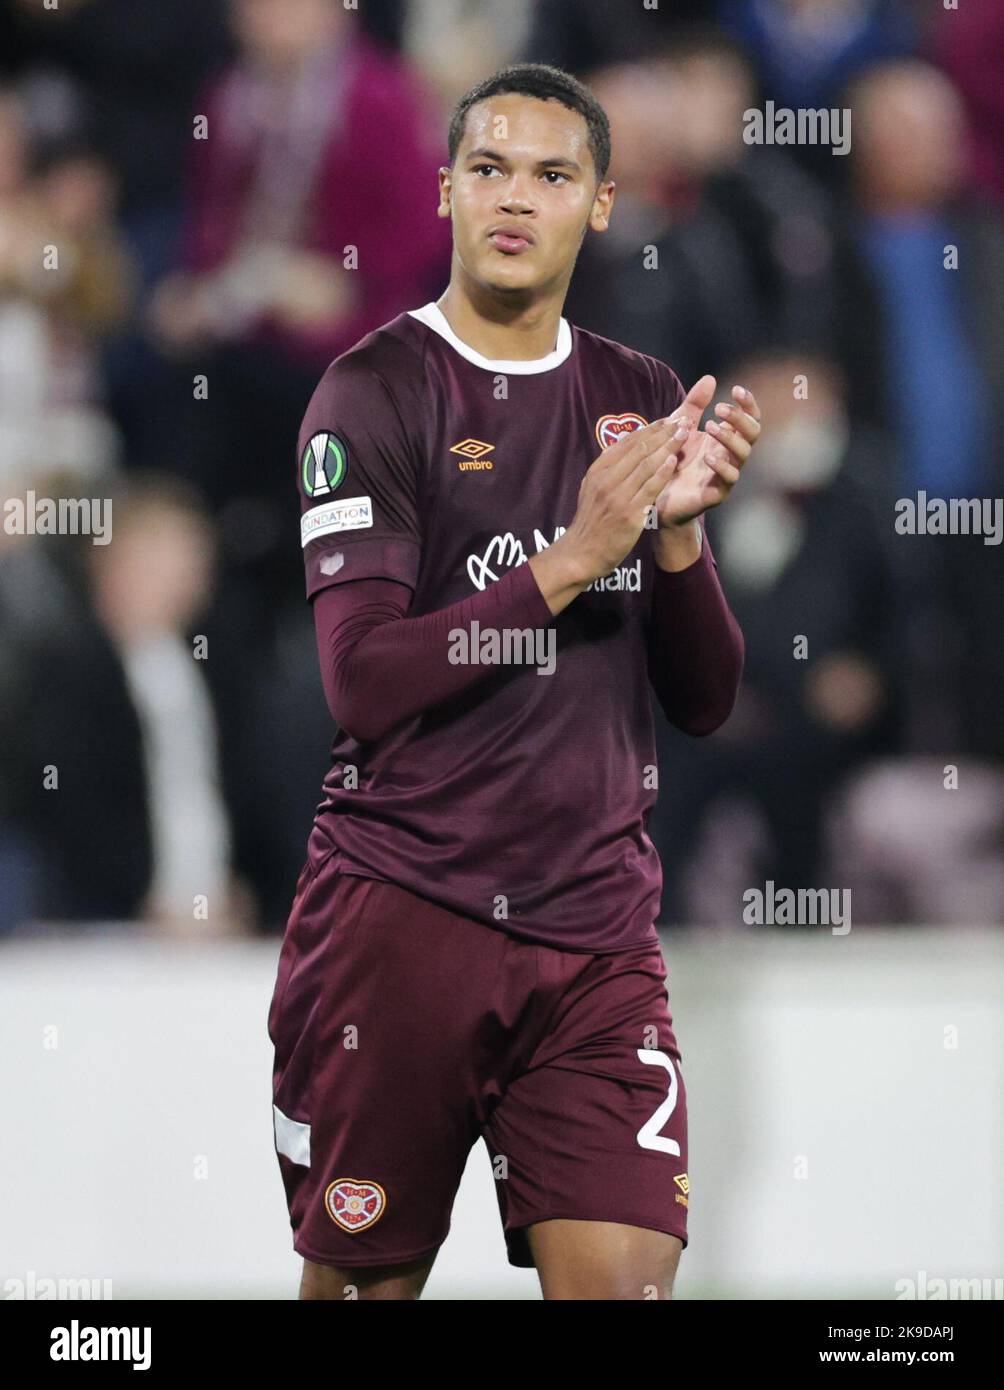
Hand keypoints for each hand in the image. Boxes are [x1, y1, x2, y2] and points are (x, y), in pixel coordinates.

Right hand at [529, 416, 687, 611]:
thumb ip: (607, 469)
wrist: (582, 553)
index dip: (650, 429)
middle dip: (663, 433)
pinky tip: (674, 460)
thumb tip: (622, 447)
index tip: (667, 420)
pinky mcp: (629, 513)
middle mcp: (606, 479)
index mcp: (598, 471)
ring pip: (646, 465)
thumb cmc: (591, 523)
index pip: (627, 443)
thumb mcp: (591, 489)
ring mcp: (617, 496)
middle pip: (639, 449)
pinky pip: (649, 488)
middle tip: (682, 421)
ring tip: (684, 434)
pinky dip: (662, 472)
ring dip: (668, 447)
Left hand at [655, 375, 761, 526]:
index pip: (749, 418)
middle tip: (719, 409)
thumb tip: (710, 378)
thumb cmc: (672, 460)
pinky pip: (728, 480)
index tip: (736, 389)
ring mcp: (726, 474)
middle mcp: (731, 455)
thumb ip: (694, 405)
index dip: (748, 404)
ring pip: (743, 455)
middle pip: (752, 434)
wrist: (656, 495)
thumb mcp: (680, 427)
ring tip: (711, 427)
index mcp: (726, 438)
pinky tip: (708, 456)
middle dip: (740, 419)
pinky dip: (721, 466)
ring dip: (730, 438)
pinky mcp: (716, 494)